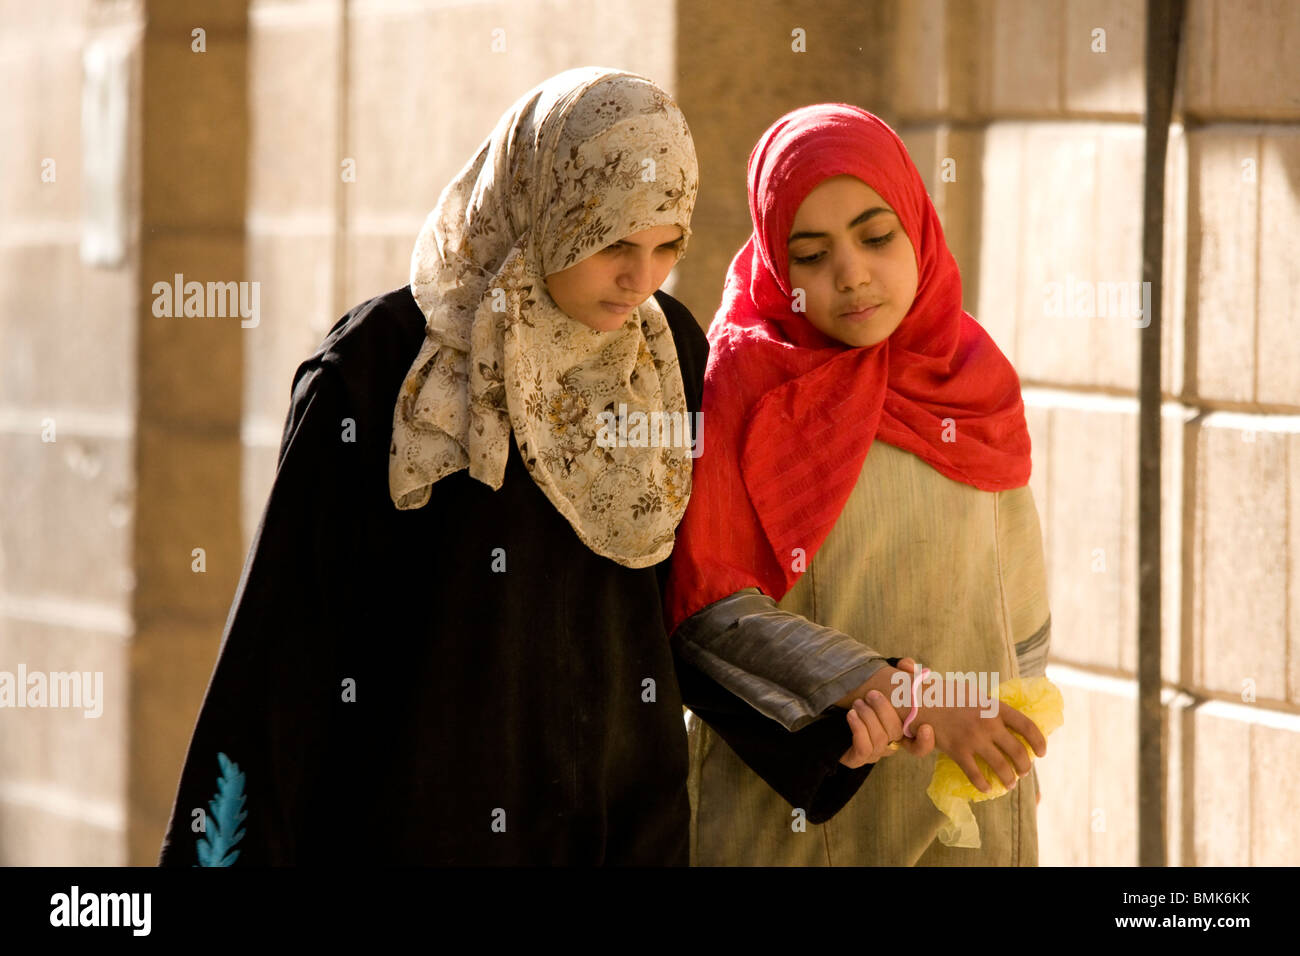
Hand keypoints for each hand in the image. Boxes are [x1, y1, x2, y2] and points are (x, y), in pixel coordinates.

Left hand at [839, 682, 934, 768]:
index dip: (925, 741)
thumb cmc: (864, 703)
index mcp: (899, 732)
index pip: (920, 746)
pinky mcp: (857, 759)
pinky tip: (851, 716)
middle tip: (871, 694)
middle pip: (897, 733)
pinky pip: (864, 747)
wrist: (830, 720)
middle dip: (885, 712)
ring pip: (880, 739)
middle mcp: (889, 745)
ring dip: (868, 717)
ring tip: (857, 704)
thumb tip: (907, 664)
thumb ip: (899, 674)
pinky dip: (859, 728)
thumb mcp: (882, 687)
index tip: (926, 727)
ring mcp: (873, 754)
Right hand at [911, 685, 1047, 792]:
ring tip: (1009, 783)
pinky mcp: (958, 751)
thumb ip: (991, 708)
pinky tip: (987, 788)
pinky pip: (976, 774)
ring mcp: (973, 738)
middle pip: (1018, 751)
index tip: (1042, 752)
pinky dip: (984, 785)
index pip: (1027, 726)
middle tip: (1024, 772)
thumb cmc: (946, 694)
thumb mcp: (974, 694)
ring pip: (1001, 767)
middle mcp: (988, 724)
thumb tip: (1008, 722)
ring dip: (1009, 779)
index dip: (1039, 742)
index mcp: (995, 707)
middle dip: (1025, 766)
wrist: (919, 699)